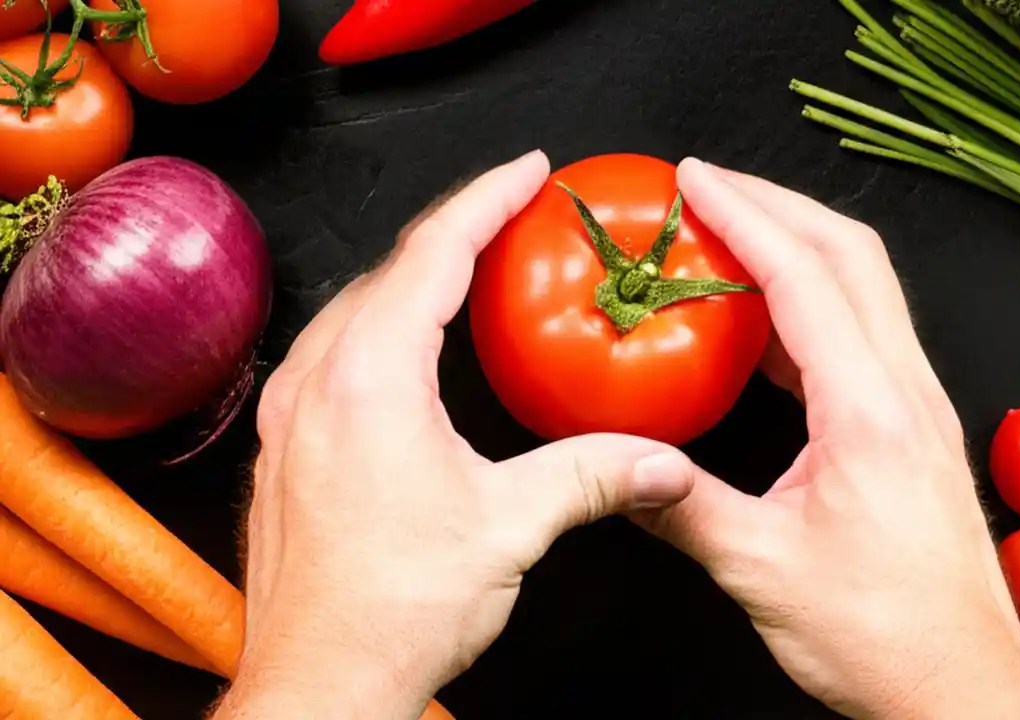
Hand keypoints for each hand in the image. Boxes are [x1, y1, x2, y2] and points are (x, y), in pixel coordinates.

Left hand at [216, 151, 696, 719]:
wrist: (320, 682)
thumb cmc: (393, 608)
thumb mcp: (509, 527)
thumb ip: (592, 477)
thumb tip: (662, 462)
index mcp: (371, 378)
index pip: (434, 253)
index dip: (486, 199)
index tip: (527, 171)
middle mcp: (318, 381)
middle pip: (391, 269)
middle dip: (455, 230)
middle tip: (511, 212)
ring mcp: (289, 412)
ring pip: (357, 309)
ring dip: (415, 278)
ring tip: (468, 267)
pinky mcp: (284, 445)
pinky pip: (335, 352)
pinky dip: (382, 326)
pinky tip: (411, 350)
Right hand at [636, 159, 1019, 719]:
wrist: (960, 686)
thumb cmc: (884, 638)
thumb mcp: (763, 571)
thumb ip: (687, 508)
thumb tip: (626, 465)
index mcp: (868, 413)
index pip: (803, 278)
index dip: (745, 215)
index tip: (696, 180)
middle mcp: (906, 393)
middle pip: (850, 256)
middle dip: (778, 203)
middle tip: (711, 185)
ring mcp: (917, 408)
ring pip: (865, 288)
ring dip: (800, 246)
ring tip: (732, 233)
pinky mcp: (913, 431)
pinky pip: (864, 335)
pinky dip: (811, 303)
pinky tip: (764, 323)